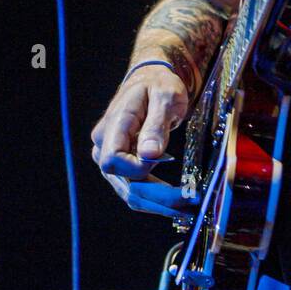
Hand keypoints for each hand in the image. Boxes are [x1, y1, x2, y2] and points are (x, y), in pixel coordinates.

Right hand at [91, 64, 192, 218]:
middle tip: (186, 204)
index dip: (137, 167)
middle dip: (154, 197)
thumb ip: (156, 124)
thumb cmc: (158, 85)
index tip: (165, 160)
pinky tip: (174, 202)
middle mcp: (104, 143)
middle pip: (122, 181)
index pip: (112, 160)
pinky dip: (154, 196)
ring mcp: (110, 155)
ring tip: (185, 209)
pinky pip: (134, 186)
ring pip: (128, 190)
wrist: (151, 80)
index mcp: (113, 124)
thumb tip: (150, 155)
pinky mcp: (121, 164)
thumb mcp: (165, 97)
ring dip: (155, 202)